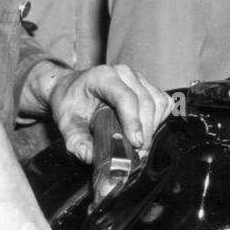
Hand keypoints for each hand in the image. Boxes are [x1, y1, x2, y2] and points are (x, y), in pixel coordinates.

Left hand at [48, 63, 170, 163]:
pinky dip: (160, 120)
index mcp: (103, 76)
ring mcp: (138, 78)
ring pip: (159, 102)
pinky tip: (146, 131)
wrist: (72, 89)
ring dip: (153, 127)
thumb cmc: (70, 102)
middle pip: (146, 102)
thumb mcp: (65, 122)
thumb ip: (75, 140)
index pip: (125, 97)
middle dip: (145, 131)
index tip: (135, 143)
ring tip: (140, 145)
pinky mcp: (148, 85)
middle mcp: (124, 73)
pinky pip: (164, 102)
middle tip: (137, 154)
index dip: (133, 121)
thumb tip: (90, 156)